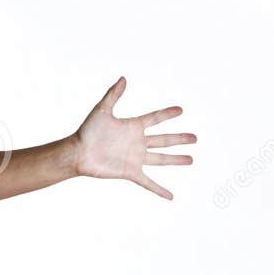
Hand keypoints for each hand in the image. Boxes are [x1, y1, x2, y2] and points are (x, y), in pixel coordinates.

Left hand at [72, 77, 195, 200]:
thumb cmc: (87, 131)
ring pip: (161, 159)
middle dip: (179, 139)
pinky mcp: (130, 172)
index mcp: (132, 127)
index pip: (155, 118)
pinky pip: (148, 182)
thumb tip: (123, 78)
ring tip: (191, 159)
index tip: (181, 110)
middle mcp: (137, 142)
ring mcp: (135, 158)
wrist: (78, 153)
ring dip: (176, 160)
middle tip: (195, 138)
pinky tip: (170, 196)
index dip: (167, 114)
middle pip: (163, 140)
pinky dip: (159, 190)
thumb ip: (113, 94)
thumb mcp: (102, 110)